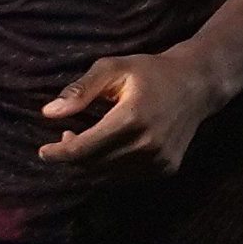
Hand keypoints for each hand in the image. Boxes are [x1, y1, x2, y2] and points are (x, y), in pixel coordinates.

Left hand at [38, 51, 226, 176]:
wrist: (198, 85)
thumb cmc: (151, 72)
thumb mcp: (113, 68)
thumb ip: (80, 90)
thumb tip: (49, 113)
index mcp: (131, 119)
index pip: (83, 149)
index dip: (58, 153)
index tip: (43, 150)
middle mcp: (147, 145)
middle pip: (93, 164)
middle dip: (73, 155)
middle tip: (67, 136)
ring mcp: (159, 160)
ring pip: (108, 174)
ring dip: (92, 162)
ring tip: (89, 140)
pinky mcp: (167, 168)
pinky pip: (127, 175)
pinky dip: (112, 165)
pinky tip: (114, 146)